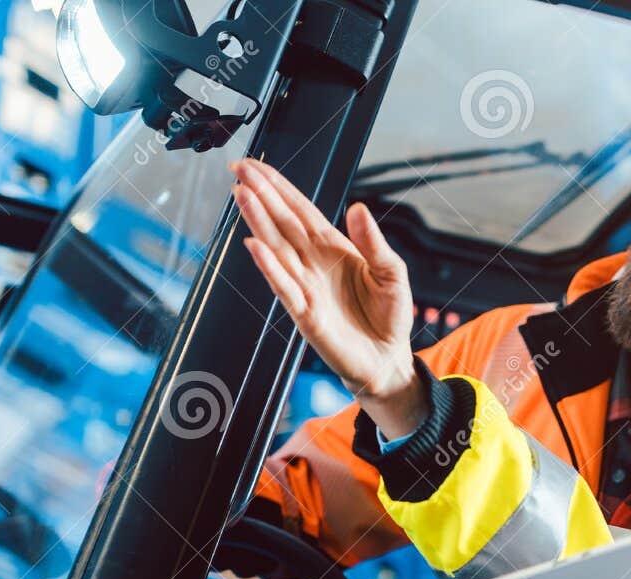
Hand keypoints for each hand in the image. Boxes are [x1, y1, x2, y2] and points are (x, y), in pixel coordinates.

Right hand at [230, 158, 426, 436]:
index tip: (257, 167)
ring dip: (259, 221)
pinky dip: (270, 268)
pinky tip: (255, 246)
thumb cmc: (388, 317)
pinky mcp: (306, 313)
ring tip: (241, 195)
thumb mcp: (391, 273)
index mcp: (333, 248)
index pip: (301, 210)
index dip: (279, 188)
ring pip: (277, 248)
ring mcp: (306, 286)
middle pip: (283, 222)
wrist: (387, 358)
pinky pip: (284, 287)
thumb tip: (358, 209)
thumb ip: (374, 242)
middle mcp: (313, 263)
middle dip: (261, 195)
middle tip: (239, 169)